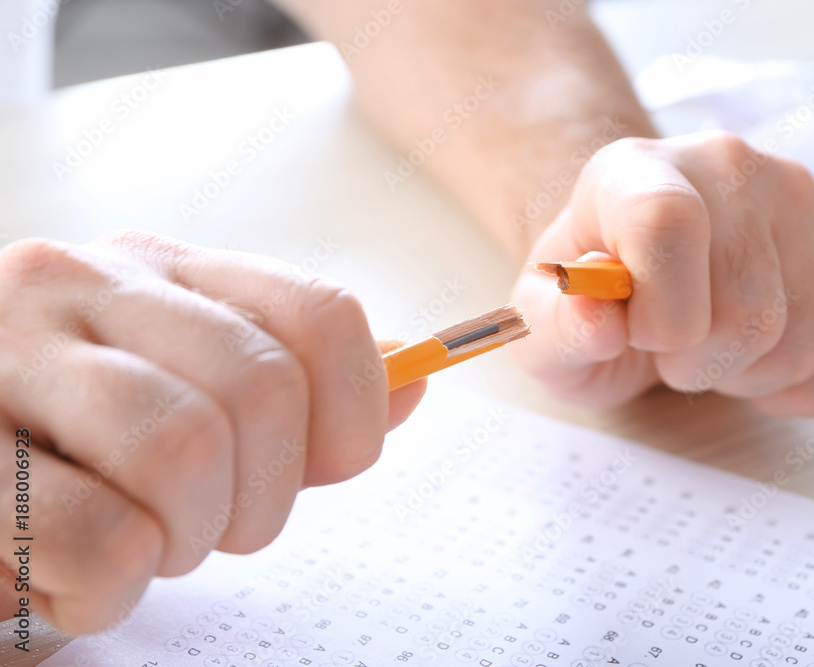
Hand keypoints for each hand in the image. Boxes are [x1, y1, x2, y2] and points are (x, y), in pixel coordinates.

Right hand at [0, 232, 424, 632]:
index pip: (322, 315)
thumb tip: (415, 381)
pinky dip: (104, 589)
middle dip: (259, 499)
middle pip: (263, 389)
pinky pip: (99, 536)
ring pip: (184, 449)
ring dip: (181, 540)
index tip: (324, 468)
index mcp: (163, 271)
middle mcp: (83, 282)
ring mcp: (6, 350)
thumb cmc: (72, 447)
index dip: (354, 413)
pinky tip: (58, 573)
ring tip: (132, 544)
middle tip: (205, 525)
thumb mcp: (185, 395)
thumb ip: (297, 392)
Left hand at [511, 133, 813, 415]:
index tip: (638, 334)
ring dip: (742, 376)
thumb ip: (556, 324)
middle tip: (665, 348)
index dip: (659, 311)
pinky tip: (753, 361)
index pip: (667, 223)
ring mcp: (798, 198)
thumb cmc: (589, 302)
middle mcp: (727, 164)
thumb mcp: (542, 327)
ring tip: (706, 346)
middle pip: (746, 309)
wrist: (642, 278)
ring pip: (798, 340)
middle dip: (696, 364)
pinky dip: (791, 387)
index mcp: (633, 170)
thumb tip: (596, 314)